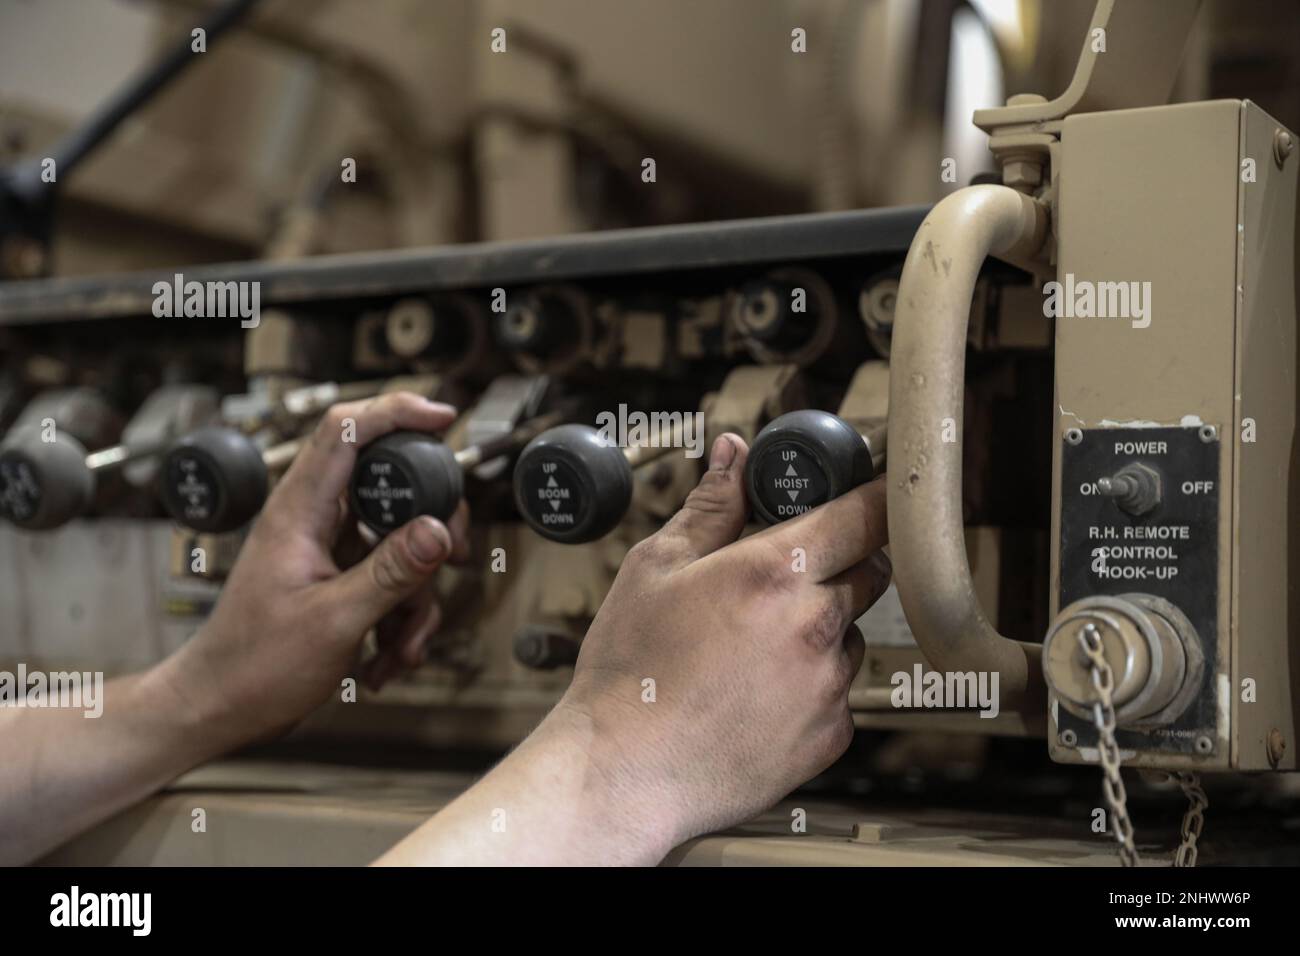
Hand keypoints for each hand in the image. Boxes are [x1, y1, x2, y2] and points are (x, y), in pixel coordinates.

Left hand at [161, 392, 468, 748]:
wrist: (219, 708)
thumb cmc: (251, 666)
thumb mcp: (334, 620)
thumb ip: (392, 572)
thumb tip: (439, 529)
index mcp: (299, 511)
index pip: (346, 429)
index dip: (395, 411)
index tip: (441, 417)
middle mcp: (314, 520)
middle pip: (392, 486)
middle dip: (431, 527)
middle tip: (452, 555)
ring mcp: (329, 550)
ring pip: (401, 544)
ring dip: (416, 598)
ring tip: (402, 645)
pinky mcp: (340, 579)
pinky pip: (393, 580)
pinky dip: (402, 619)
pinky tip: (386, 659)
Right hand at [558, 433, 890, 849]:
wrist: (622, 771)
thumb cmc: (630, 670)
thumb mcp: (655, 567)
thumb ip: (710, 507)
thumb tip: (735, 456)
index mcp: (775, 572)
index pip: (866, 514)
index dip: (878, 496)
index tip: (877, 492)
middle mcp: (815, 626)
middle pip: (872, 572)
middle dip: (844, 560)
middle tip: (791, 573)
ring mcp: (829, 686)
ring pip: (853, 634)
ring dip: (824, 626)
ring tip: (755, 646)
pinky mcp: (832, 735)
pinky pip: (840, 691)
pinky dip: (813, 683)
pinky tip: (757, 691)